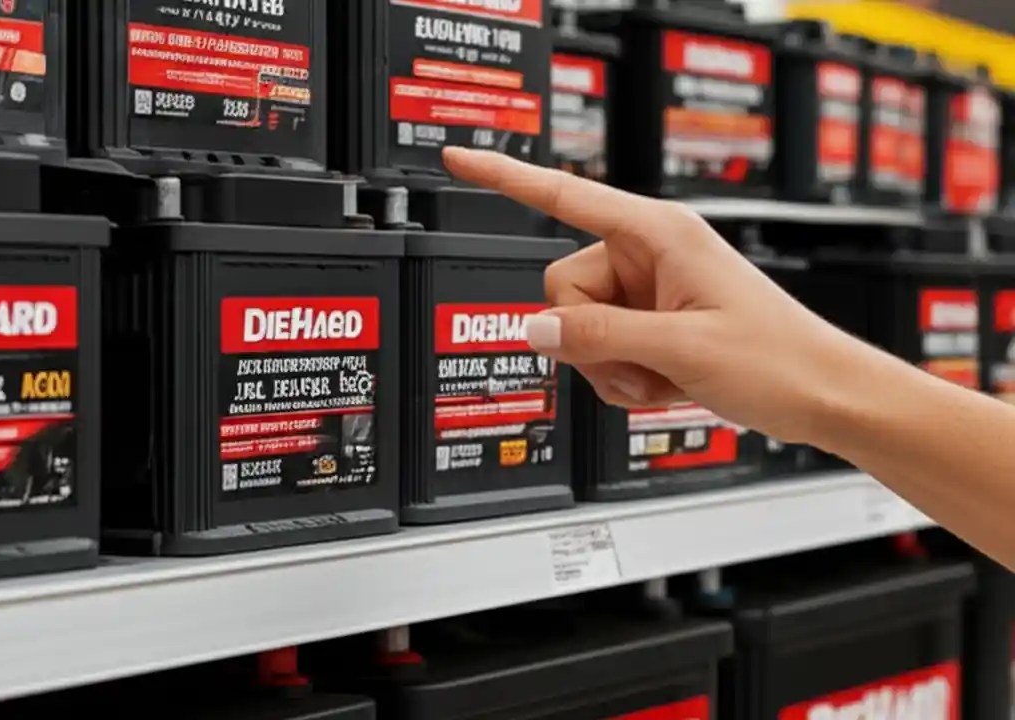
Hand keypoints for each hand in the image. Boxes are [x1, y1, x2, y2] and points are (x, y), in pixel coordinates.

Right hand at [442, 147, 869, 443]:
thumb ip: (599, 336)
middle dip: (591, 340)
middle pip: (563, 289)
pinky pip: (599, 349)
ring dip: (612, 366)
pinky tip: (665, 382)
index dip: (506, 177)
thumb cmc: (780, 357)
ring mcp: (647, 290)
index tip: (459, 159)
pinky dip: (624, 377)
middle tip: (642, 363)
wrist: (823, 395)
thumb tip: (536, 329)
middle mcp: (647, 254)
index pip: (564, 196)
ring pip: (578, 327)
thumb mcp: (681, 349)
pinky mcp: (650, 322)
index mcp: (658, 233)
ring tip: (664, 376)